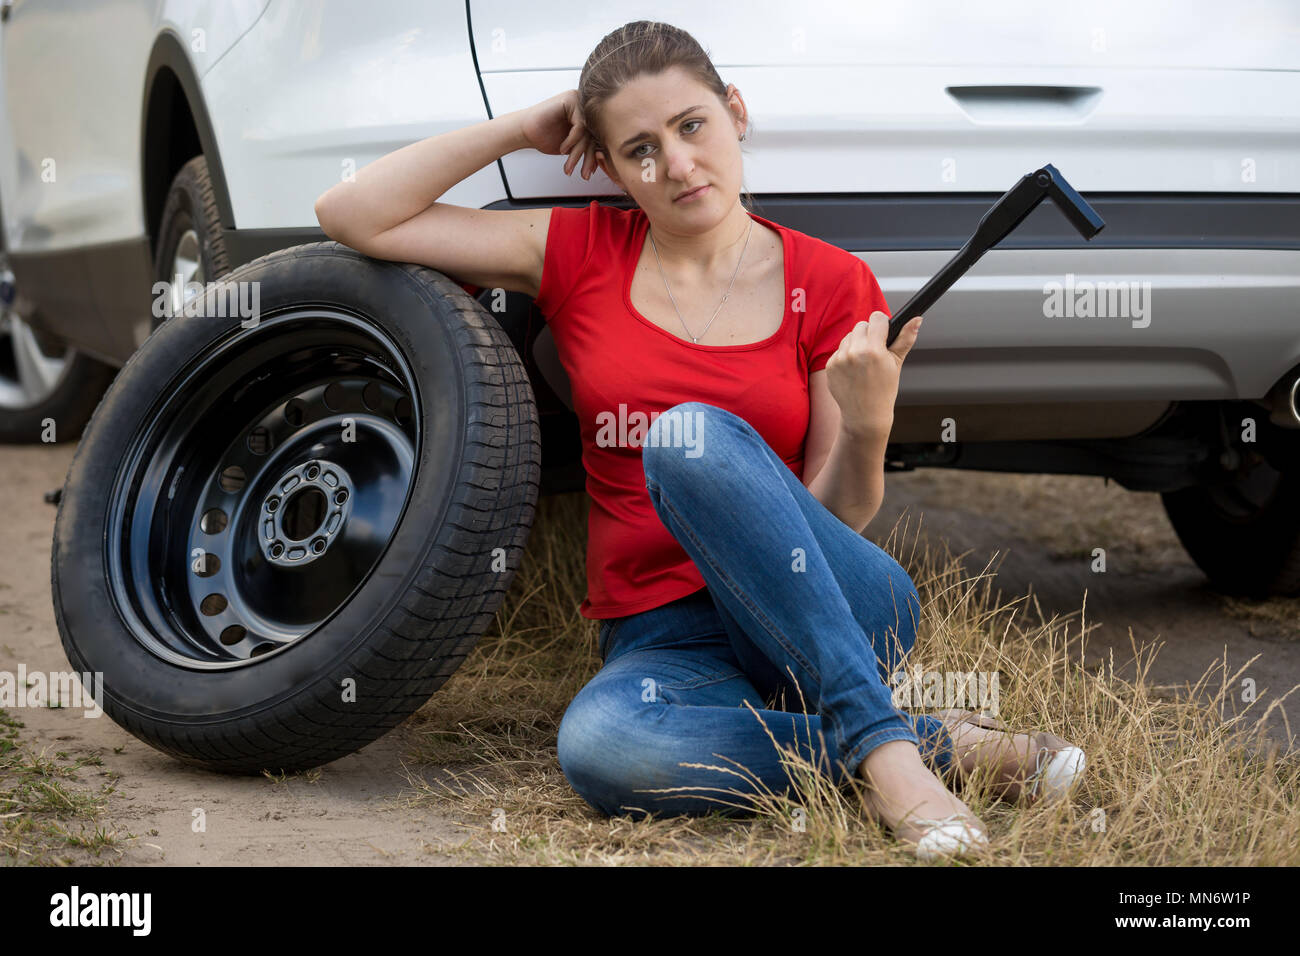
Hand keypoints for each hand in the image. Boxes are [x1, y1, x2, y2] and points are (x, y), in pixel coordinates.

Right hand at [519, 89, 598, 179]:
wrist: (524, 131)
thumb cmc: (546, 138)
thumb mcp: (572, 147)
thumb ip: (587, 148)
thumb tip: (604, 161)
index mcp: (588, 117)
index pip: (597, 140)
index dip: (593, 159)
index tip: (589, 173)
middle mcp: (586, 107)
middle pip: (594, 136)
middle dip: (587, 159)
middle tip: (583, 175)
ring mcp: (579, 101)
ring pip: (588, 133)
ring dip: (577, 153)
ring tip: (568, 166)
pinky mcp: (571, 100)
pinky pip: (580, 126)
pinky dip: (572, 141)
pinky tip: (563, 149)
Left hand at [825, 311, 921, 435]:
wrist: (865, 415)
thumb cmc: (884, 390)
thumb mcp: (897, 363)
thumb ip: (905, 338)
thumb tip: (917, 318)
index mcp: (874, 350)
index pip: (876, 318)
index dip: (882, 324)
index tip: (884, 333)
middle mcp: (854, 352)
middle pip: (861, 325)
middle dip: (869, 334)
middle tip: (875, 351)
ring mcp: (840, 359)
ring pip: (849, 336)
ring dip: (856, 344)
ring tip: (864, 362)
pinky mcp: (830, 365)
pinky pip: (839, 350)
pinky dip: (846, 356)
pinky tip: (853, 370)